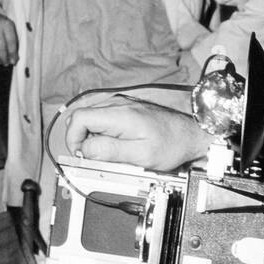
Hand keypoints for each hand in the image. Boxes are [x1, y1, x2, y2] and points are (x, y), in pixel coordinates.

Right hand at [66, 102, 210, 170]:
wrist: (189, 135)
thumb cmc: (171, 145)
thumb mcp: (140, 155)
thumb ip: (110, 151)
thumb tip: (85, 150)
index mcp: (118, 114)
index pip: (78, 119)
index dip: (73, 139)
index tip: (82, 155)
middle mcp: (116, 105)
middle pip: (81, 118)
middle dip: (82, 140)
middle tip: (95, 157)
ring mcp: (120, 106)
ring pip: (91, 120)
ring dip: (93, 139)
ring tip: (110, 154)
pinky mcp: (124, 110)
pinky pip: (103, 121)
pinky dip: (103, 135)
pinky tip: (116, 146)